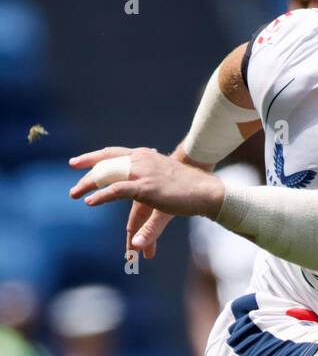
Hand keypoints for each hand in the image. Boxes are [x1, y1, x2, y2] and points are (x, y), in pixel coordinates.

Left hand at [68, 147, 224, 258]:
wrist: (205, 189)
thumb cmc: (188, 186)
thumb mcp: (163, 179)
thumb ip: (150, 181)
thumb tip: (145, 189)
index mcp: (143, 155)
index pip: (112, 153)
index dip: (92, 157)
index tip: (76, 162)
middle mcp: (139, 160)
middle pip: (105, 163)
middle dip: (86, 173)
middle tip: (74, 187)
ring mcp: (142, 173)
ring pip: (107, 175)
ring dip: (88, 185)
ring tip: (75, 194)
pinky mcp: (145, 188)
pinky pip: (117, 190)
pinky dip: (102, 195)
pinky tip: (91, 201)